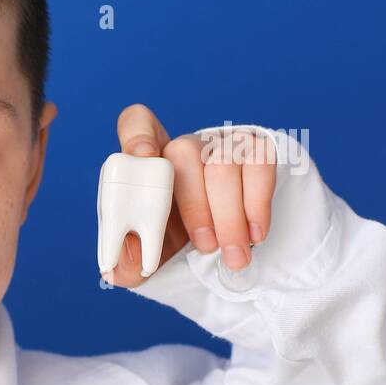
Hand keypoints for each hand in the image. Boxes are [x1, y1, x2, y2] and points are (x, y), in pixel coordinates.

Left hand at [106, 104, 276, 288]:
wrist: (212, 249)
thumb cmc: (169, 243)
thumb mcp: (143, 257)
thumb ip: (126, 260)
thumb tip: (124, 255)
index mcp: (147, 162)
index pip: (137, 124)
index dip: (140, 136)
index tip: (146, 158)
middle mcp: (184, 147)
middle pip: (185, 151)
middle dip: (196, 205)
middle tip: (206, 246)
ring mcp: (222, 145)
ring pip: (225, 163)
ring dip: (230, 216)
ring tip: (233, 255)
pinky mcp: (256, 152)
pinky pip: (261, 165)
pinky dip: (258, 204)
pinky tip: (254, 234)